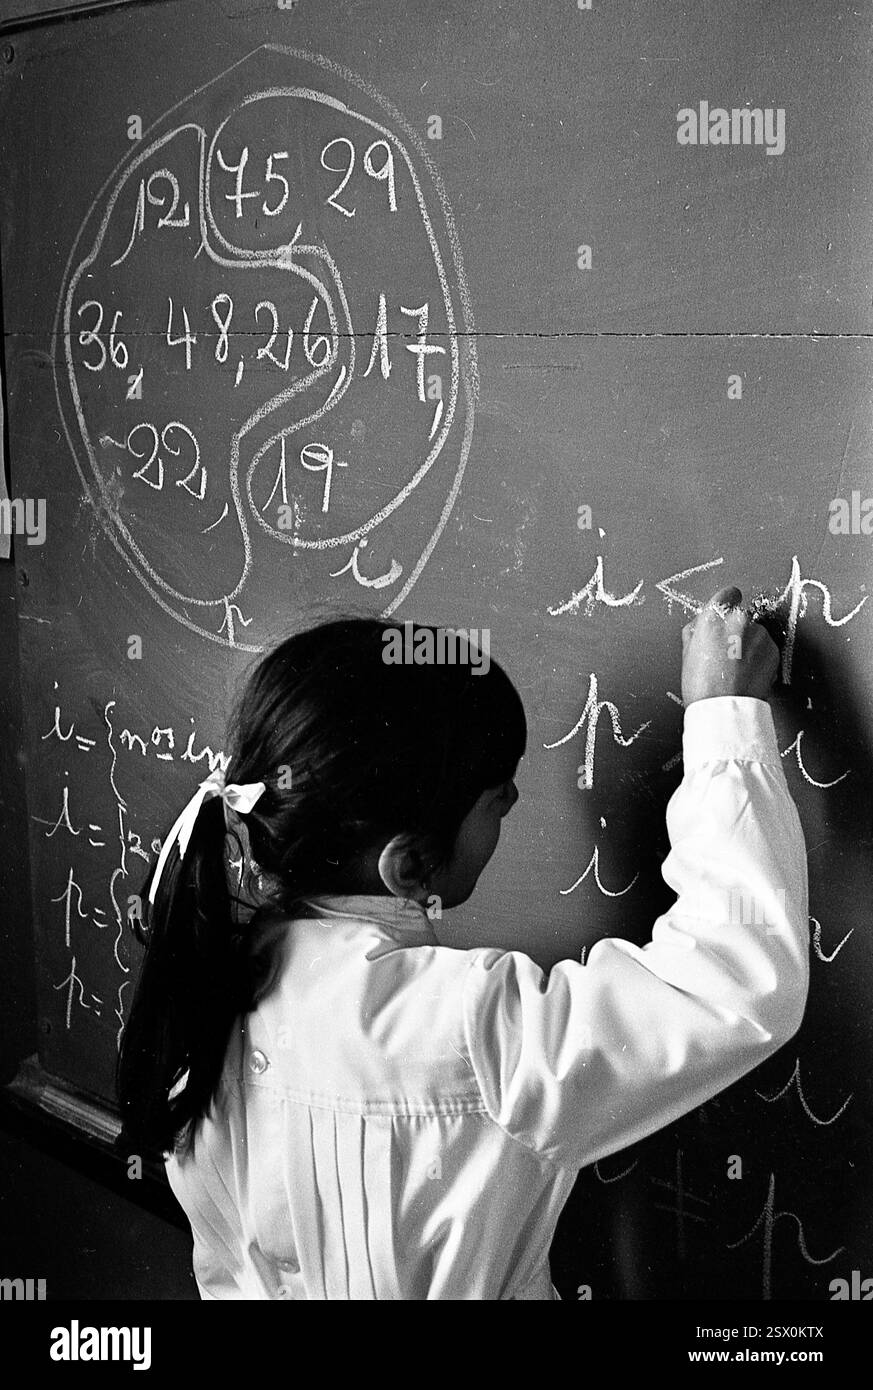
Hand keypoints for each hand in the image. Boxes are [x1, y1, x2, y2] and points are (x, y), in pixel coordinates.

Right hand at [681, 586, 779, 704]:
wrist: (725, 709)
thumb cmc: (702, 685)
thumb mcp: (687, 652)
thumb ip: (697, 629)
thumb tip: (704, 623)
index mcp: (714, 617)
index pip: (728, 593)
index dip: (727, 603)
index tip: (726, 614)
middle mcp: (739, 620)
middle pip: (741, 615)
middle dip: (736, 629)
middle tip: (726, 652)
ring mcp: (759, 634)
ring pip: (755, 631)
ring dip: (749, 643)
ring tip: (737, 667)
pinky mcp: (774, 649)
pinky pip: (766, 646)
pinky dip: (760, 656)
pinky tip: (748, 672)